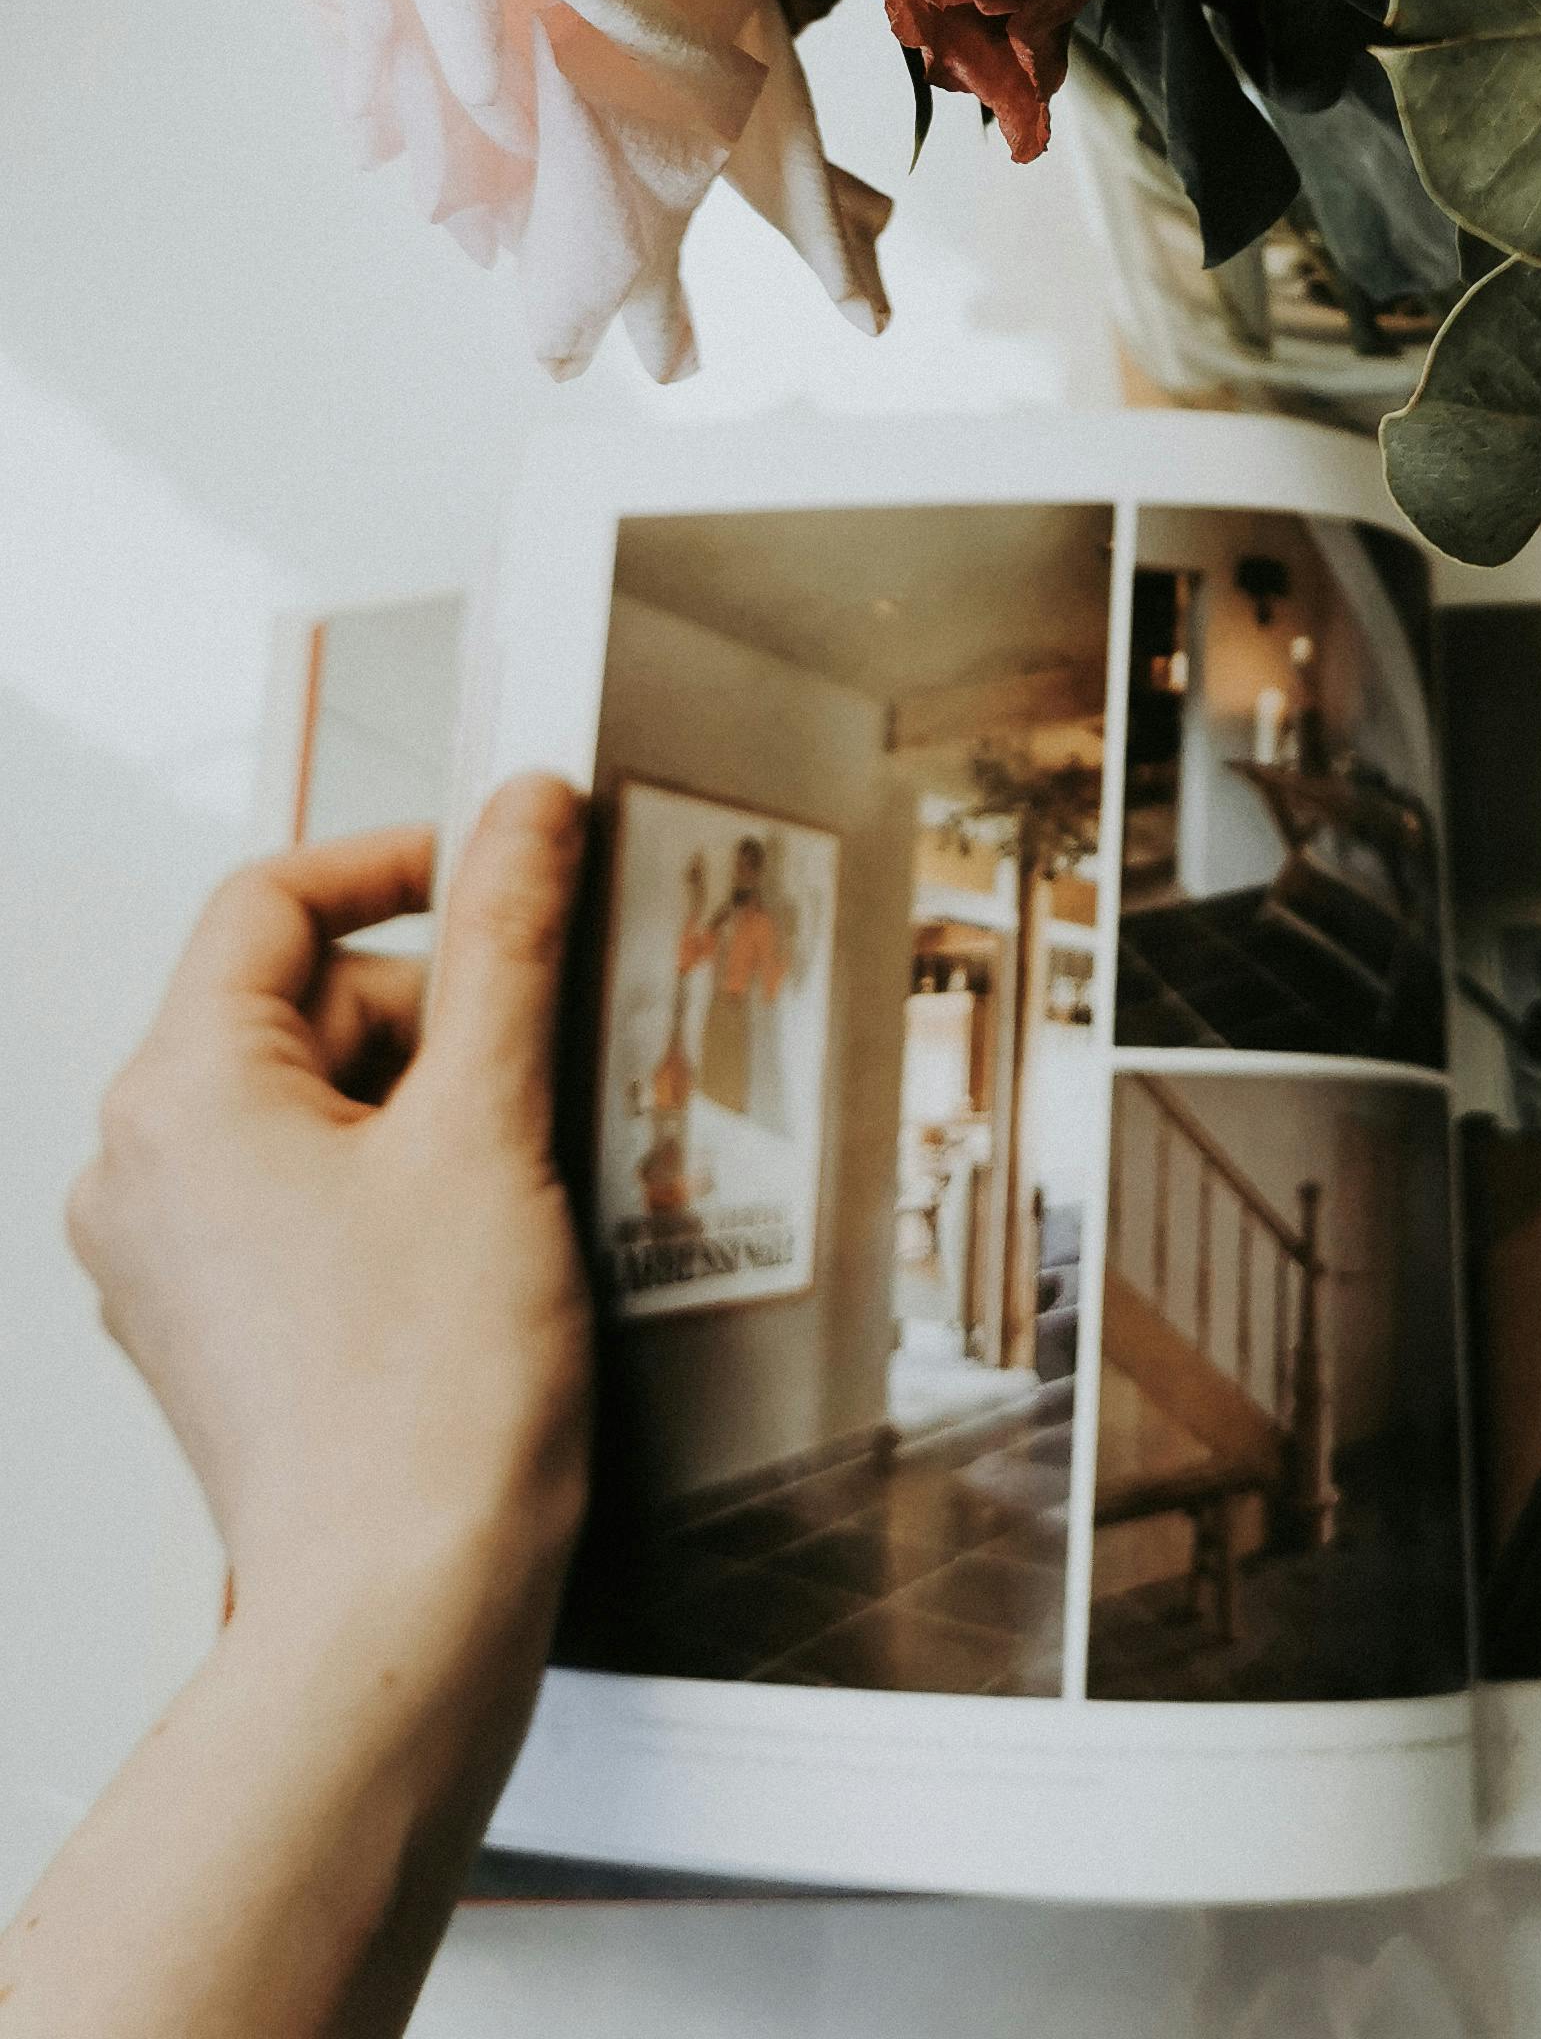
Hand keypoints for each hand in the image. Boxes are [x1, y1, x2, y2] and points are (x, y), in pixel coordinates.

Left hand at [67, 776, 595, 1640]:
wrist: (404, 1603)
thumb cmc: (430, 1394)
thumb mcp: (493, 1120)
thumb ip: (509, 939)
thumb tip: (525, 808)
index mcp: (176, 1095)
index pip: (272, 901)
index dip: (400, 863)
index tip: (506, 869)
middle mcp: (137, 1169)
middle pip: (299, 1004)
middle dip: (433, 1020)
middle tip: (533, 1087)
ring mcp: (164, 1257)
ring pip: (311, 1102)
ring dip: (426, 1111)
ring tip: (511, 1193)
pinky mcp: (210, 1325)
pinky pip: (301, 1193)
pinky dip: (395, 1189)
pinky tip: (475, 1253)